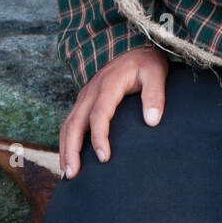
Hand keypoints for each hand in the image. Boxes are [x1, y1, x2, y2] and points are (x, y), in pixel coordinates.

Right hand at [60, 45, 168, 179]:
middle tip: (73, 176)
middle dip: (71, 150)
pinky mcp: (84, 101)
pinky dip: (66, 142)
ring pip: (68, 125)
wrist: (133, 46)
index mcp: (109, 84)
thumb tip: (152, 121)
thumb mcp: (156, 73)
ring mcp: (85, 96)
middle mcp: (91, 91)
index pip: (99, 114)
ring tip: (67, 175)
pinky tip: (69, 159)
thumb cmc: (146, 62)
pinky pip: (70, 123)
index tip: (104, 158)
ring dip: (65, 149)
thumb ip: (155, 95)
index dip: (99, 137)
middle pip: (74, 123)